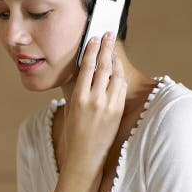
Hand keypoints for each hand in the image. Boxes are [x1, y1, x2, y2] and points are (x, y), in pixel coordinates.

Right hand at [63, 31, 126, 174]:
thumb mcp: (70, 110)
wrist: (84, 157)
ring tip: (114, 49)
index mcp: (78, 98)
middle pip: (103, 67)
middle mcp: (94, 100)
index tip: (94, 39)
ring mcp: (108, 105)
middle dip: (106, 48)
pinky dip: (120, 76)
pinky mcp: (118, 111)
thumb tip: (83, 74)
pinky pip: (121, 88)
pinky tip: (118, 69)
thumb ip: (77, 92)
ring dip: (115, 60)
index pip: (87, 67)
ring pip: (115, 75)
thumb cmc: (73, 135)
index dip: (92, 51)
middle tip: (108, 35)